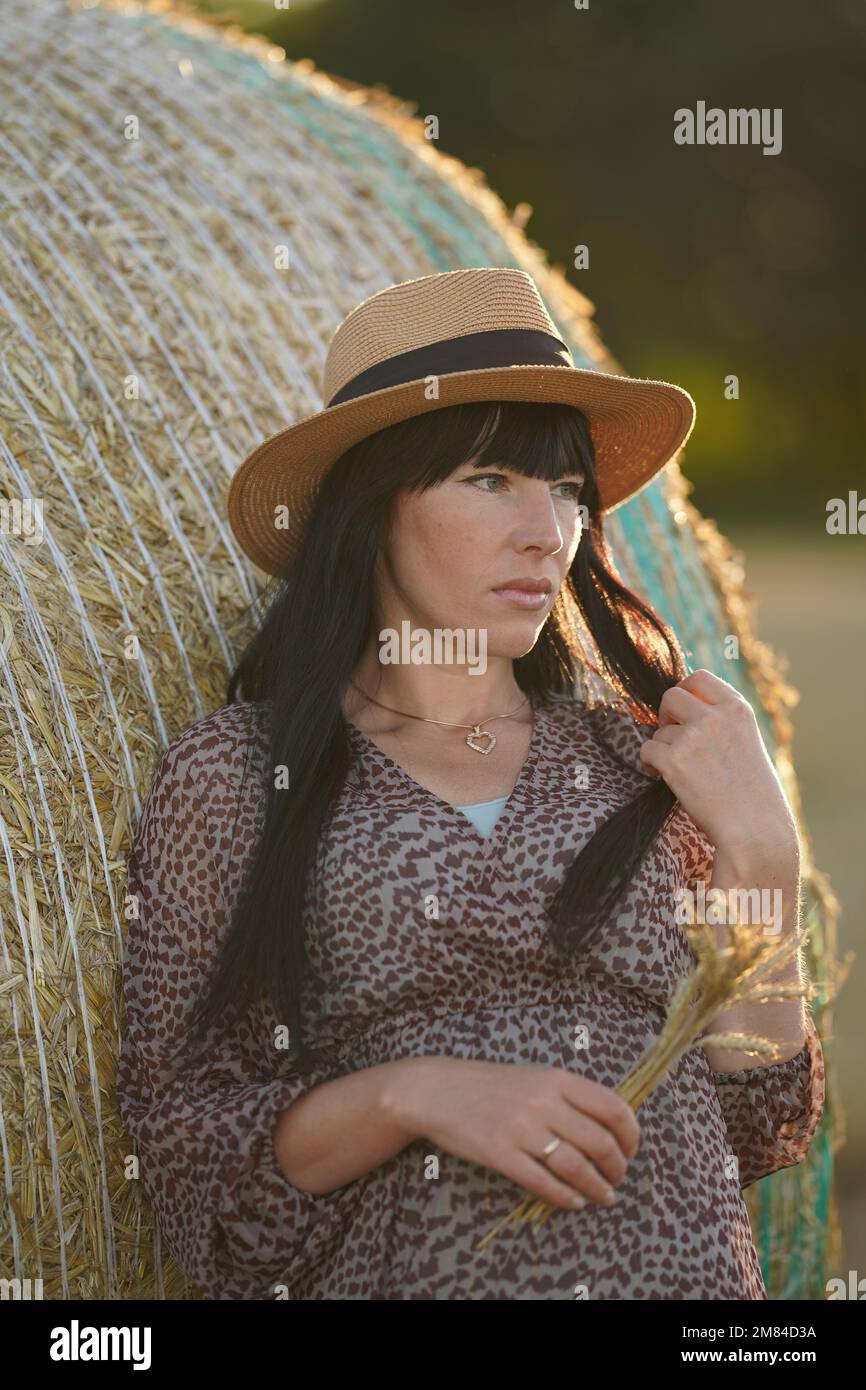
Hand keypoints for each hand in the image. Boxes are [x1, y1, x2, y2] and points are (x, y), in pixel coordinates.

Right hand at [387, 1056, 639, 1211]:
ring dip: (597, 1187)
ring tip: (603, 1196)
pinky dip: (565, 1197)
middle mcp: (543, 1102)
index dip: (630, 1134)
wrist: (437, 1091)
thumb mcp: (534, 1078)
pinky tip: (573, 1202)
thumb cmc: (490, 1085)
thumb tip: (610, 1126)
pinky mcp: (500, 1154)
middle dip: (617, 1167)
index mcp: (556, 1079)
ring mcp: (521, 1129)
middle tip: (617, 1178)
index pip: (613, 1107)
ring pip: (576, 1166)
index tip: (631, 1150)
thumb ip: (569, 1096)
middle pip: (599, 1142)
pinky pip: (543, 1182)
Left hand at [638, 668, 797, 863]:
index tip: (682, 710)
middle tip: (672, 737)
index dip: (685, 691)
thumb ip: (722, 723)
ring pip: (659, 730)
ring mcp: (694, 737)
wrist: (756, 830)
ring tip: (680, 770)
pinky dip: (650, 763)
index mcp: (738, 710)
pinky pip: (647, 750)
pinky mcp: (675, 761)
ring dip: (663, 748)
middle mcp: (716, 717)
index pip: (700, 678)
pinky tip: (664, 777)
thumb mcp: (747, 744)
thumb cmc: (754, 795)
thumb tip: (685, 709)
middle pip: (671, 695)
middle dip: (666, 715)